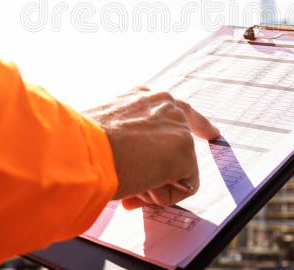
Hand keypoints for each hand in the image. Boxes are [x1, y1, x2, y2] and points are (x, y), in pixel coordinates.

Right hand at [84, 87, 219, 208]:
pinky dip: (161, 196)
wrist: (81, 149)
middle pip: (185, 142)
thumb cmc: (82, 143)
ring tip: (127, 178)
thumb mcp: (106, 132)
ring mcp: (178, 127)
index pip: (176, 109)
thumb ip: (128, 143)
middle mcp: (165, 104)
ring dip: (153, 183)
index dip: (198, 125)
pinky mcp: (186, 151)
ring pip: (177, 169)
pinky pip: (183, 188)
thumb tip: (132, 172)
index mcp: (143, 97)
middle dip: (167, 171)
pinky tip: (139, 184)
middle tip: (145, 183)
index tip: (212, 133)